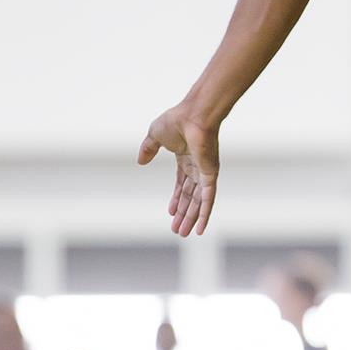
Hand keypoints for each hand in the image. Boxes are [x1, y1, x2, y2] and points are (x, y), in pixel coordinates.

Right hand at [138, 103, 220, 236]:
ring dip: (191, 219)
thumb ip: (148, 148)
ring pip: (198, 202)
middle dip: (183, 214)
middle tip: (177, 230)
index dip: (176, 199)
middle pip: (190, 197)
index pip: (182, 183)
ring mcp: (205, 172)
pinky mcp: (210, 175)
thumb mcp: (154, 135)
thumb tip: (140, 162)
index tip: (171, 213)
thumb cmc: (176, 120)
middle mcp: (197, 167)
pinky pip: (208, 199)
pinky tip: (201, 228)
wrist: (193, 115)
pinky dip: (205, 214)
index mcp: (186, 157)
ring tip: (184, 234)